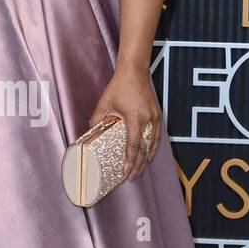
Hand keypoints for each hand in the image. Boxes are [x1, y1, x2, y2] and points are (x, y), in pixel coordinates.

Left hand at [89, 65, 160, 180]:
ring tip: (141, 169)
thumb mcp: (104, 103)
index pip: (134, 146)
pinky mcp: (157, 115)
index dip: (131, 161)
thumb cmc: (120, 86)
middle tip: (133, 176)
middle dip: (139, 164)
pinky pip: (157, 136)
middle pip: (145, 149)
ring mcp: (155, 118)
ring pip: (153, 144)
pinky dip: (153, 147)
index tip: (127, 172)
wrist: (135, 71)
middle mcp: (148, 120)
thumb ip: (97, 119)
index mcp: (136, 119)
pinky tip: (149, 154)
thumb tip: (91, 132)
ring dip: (147, 158)